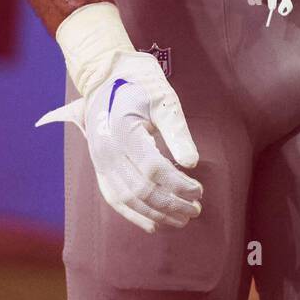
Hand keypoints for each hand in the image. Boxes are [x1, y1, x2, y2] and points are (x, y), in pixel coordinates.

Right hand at [37, 52, 201, 233]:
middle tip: (196, 209)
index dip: (178, 185)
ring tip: (181, 219)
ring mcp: (99, 161)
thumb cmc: (140, 83)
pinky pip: (114, 198)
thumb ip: (177, 131)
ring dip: (156, 214)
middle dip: (171, 205)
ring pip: (128, 199)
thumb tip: (192, 163)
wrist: (105, 75)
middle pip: (141, 190)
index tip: (199, 190)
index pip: (153, 169)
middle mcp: (107, 150)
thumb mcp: (163, 99)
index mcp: (123, 131)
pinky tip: (154, 224)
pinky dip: (134, 215)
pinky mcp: (99, 167)